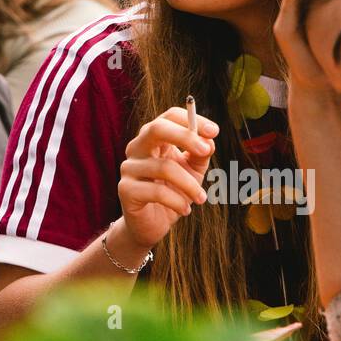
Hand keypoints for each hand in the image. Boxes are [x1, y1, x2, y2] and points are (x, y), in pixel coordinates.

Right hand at [117, 106, 218, 250]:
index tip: (215, 131)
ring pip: (164, 167)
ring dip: (190, 184)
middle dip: (185, 137)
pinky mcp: (125, 190)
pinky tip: (185, 210)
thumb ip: (200, 153)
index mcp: (153, 138)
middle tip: (206, 150)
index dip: (192, 120)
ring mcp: (128, 168)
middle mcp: (137, 148)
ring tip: (201, 199)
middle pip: (156, 129)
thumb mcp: (193, 170)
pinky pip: (157, 192)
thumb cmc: (174, 191)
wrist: (153, 224)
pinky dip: (177, 202)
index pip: (169, 117)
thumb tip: (209, 140)